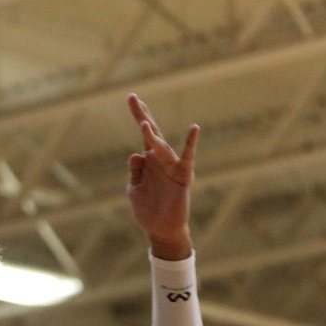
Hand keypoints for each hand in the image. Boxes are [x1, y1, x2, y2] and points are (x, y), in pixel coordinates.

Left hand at [124, 93, 197, 253]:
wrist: (161, 229)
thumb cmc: (148, 208)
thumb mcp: (134, 188)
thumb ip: (134, 170)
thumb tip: (136, 153)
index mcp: (149, 159)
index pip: (144, 133)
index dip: (138, 115)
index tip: (132, 96)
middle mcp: (160, 158)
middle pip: (152, 133)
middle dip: (142, 116)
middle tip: (133, 98)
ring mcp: (172, 165)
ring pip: (161, 147)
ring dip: (152, 136)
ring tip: (142, 125)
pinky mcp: (183, 175)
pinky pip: (187, 157)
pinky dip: (191, 143)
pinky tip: (194, 128)